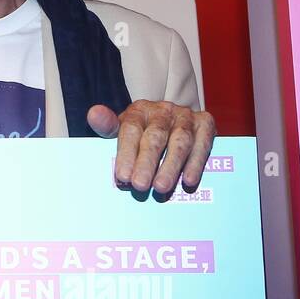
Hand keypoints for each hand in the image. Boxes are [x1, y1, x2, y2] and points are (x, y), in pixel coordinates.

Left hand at [88, 100, 215, 197]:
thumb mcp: (121, 128)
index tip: (122, 176)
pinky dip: (196, 163)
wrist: (172, 120)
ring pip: (180, 142)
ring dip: (171, 166)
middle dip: (147, 163)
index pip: (130, 129)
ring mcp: (185, 116)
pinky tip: (189, 181)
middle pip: (155, 137)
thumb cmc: (142, 131)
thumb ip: (106, 126)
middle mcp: (163, 110)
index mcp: (138, 111)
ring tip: (161, 188)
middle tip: (140, 186)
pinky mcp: (205, 123)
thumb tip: (94, 114)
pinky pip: (203, 144)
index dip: (126, 153)